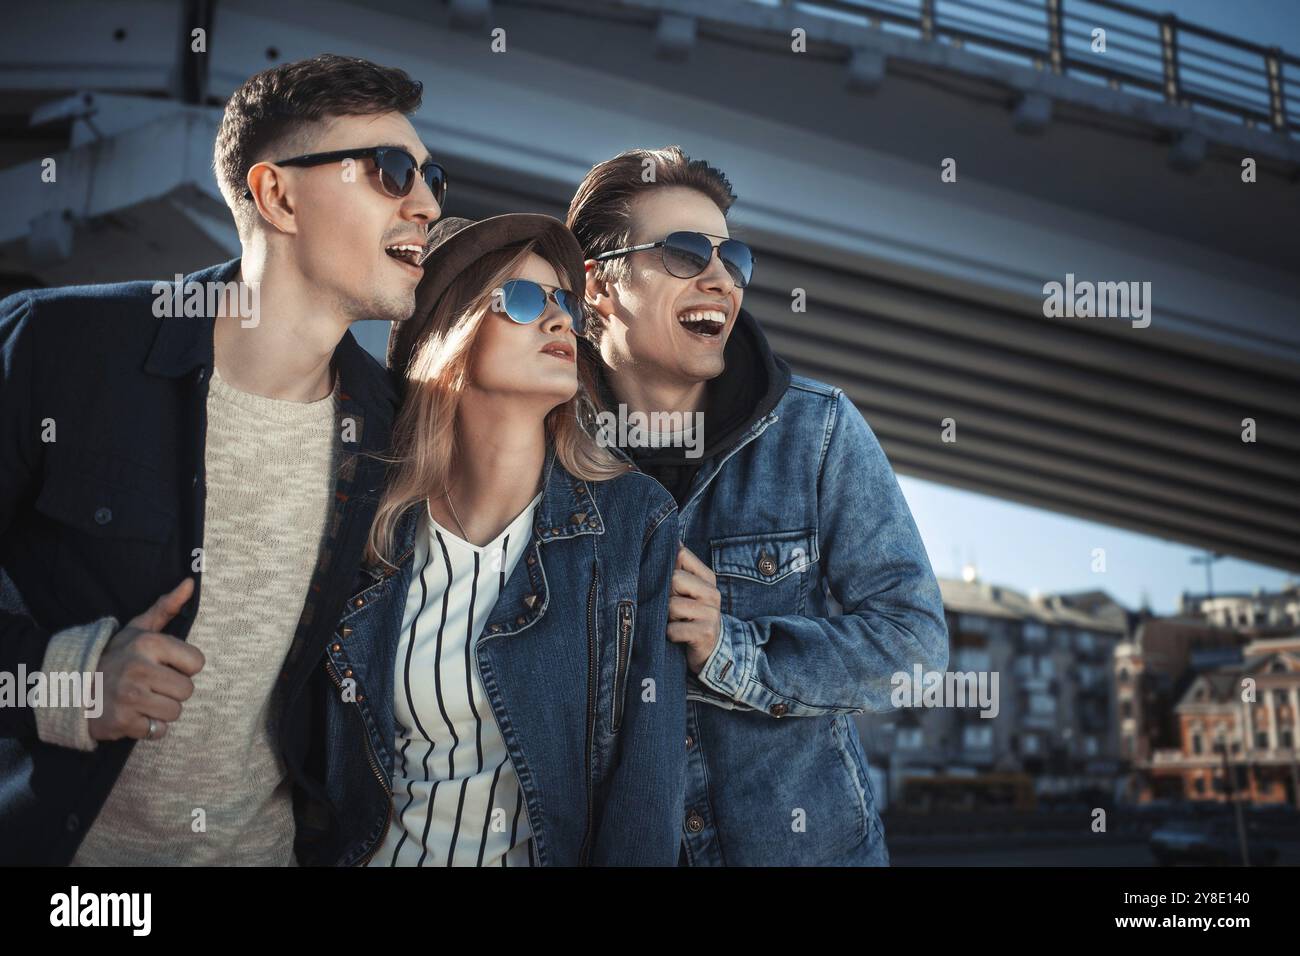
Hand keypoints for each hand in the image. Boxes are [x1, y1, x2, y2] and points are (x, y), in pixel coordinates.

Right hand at [88, 578, 204, 741]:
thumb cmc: (113, 657)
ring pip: (175, 712)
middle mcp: (139, 669)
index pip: (197, 662)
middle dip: (172, 691)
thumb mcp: (137, 629)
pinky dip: (147, 727)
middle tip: (150, 686)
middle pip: (188, 690)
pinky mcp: (122, 723)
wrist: (69, 688)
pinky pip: (157, 731)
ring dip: (161, 710)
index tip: (164, 666)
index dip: (183, 667)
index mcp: (148, 644)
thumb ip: (166, 607)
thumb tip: (190, 582)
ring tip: (142, 700)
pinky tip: (132, 714)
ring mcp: (129, 697)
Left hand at [667, 545, 721, 674]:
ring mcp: (711, 613)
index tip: (663, 580)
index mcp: (708, 578)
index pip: (681, 555)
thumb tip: (667, 539)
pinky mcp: (705, 633)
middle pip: (674, 579)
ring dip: (666, 618)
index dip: (665, 566)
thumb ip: (678, 569)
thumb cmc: (691, 617)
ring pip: (672, 606)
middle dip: (665, 595)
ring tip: (674, 623)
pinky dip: (670, 635)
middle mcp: (713, 593)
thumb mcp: (689, 592)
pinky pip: (673, 629)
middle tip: (669, 608)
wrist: (711, 652)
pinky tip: (677, 636)